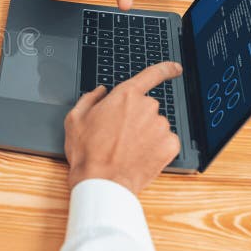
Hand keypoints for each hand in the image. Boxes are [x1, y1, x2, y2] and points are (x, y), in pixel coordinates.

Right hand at [63, 62, 182, 194]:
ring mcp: (160, 126)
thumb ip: (89, 99)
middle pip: (146, 106)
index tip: (175, 68)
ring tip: (126, 149)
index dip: (166, 69)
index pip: (151, 75)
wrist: (102, 182)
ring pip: (155, 125)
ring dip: (144, 134)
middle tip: (118, 135)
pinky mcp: (170, 145)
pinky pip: (165, 141)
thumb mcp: (75, 119)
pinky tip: (139, 156)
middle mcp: (147, 107)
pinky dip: (155, 147)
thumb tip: (100, 92)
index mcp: (125, 96)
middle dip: (135, 117)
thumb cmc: (87, 152)